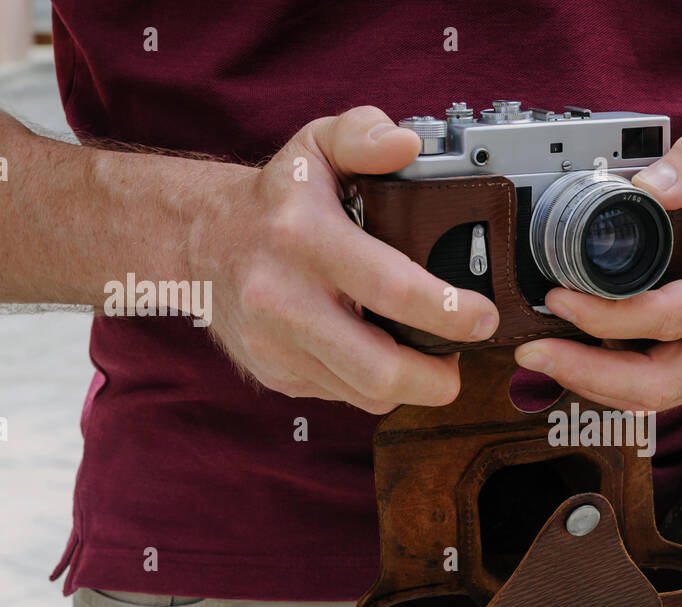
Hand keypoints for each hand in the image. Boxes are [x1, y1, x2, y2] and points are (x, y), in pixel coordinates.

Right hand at [189, 106, 499, 413]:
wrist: (199, 244)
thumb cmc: (274, 199)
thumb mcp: (315, 146)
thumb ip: (363, 135)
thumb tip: (408, 144)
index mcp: (304, 238)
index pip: (391, 287)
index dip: (448, 311)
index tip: (483, 317)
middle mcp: (285, 299)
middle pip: (382, 370)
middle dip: (438, 377)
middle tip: (461, 355)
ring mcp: (277, 346)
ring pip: (367, 393)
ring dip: (412, 383)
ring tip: (427, 352)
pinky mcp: (276, 375)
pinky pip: (345, 397)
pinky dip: (374, 384)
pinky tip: (381, 353)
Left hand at [513, 119, 681, 411]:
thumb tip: (642, 190)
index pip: (673, 319)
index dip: (608, 316)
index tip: (560, 298)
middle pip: (661, 383)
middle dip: (590, 375)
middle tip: (535, 352)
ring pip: (658, 396)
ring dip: (596, 384)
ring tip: (545, 356)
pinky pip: (661, 385)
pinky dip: (614, 380)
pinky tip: (578, 359)